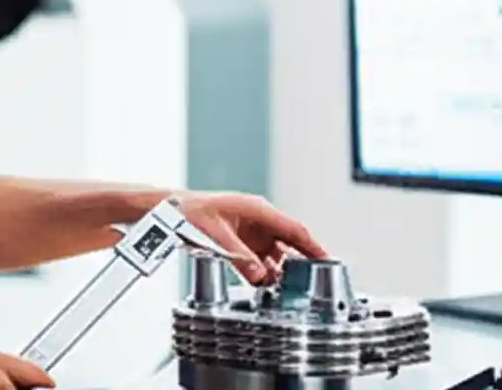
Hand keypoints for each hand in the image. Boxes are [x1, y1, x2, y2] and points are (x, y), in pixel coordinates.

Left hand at [173, 192, 328, 285]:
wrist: (172, 211)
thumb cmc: (192, 212)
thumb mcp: (217, 236)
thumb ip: (240, 257)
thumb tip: (261, 276)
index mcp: (259, 211)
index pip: (295, 230)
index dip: (314, 247)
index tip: (329, 261)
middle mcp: (260, 222)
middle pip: (290, 245)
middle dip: (301, 264)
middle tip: (313, 283)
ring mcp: (252, 234)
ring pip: (275, 257)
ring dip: (280, 273)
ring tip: (286, 292)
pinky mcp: (242, 245)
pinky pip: (259, 263)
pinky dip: (264, 275)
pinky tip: (264, 288)